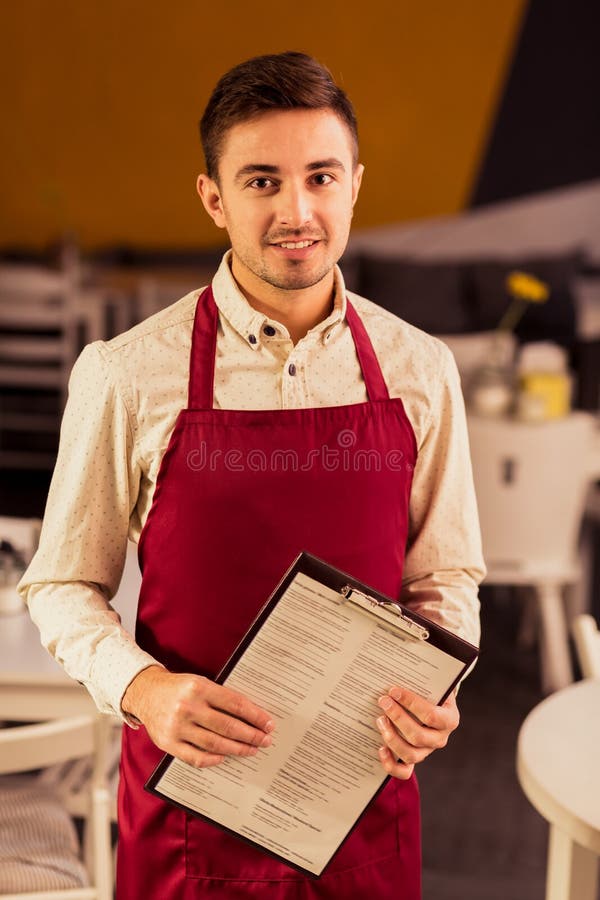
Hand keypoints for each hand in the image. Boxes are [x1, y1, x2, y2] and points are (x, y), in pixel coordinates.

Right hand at [122, 665, 273, 768]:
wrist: (146, 693)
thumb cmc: (180, 688)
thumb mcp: (200, 683)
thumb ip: (221, 697)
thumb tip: (251, 715)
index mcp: (199, 688)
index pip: (235, 704)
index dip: (255, 715)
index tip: (268, 723)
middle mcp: (188, 707)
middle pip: (228, 726)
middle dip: (251, 735)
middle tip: (266, 740)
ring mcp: (177, 727)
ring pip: (215, 743)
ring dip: (237, 749)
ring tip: (252, 750)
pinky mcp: (168, 743)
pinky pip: (196, 757)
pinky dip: (213, 759)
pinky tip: (225, 757)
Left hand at [375, 686, 459, 779]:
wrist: (432, 706)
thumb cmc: (429, 692)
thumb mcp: (431, 684)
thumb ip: (422, 679)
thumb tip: (399, 663)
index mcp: (449, 718)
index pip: (431, 715)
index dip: (411, 703)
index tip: (393, 690)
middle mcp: (440, 738)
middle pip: (418, 736)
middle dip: (397, 717)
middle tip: (383, 701)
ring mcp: (427, 751)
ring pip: (410, 754)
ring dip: (391, 737)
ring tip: (379, 720)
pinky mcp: (414, 759)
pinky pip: (404, 771)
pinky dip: (390, 764)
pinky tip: (380, 748)